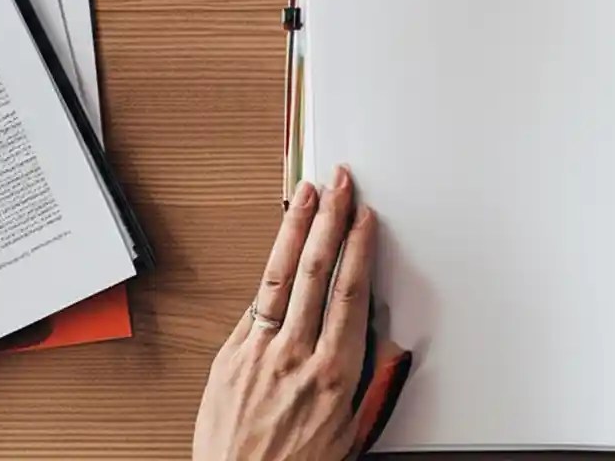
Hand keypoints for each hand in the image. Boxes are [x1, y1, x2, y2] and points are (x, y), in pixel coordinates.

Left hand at [193, 165, 377, 460]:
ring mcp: (258, 352)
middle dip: (331, 220)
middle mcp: (295, 355)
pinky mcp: (229, 357)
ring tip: (306, 195)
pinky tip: (280, 246)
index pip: (349, 292)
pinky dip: (270, 270)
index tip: (365, 219)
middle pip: (316, 271)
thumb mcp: (351, 431)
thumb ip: (370, 381)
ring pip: (281, 276)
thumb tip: (385, 343)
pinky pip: (255, 306)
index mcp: (333, 374)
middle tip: (340, 185)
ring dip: (296, 229)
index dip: (358, 248)